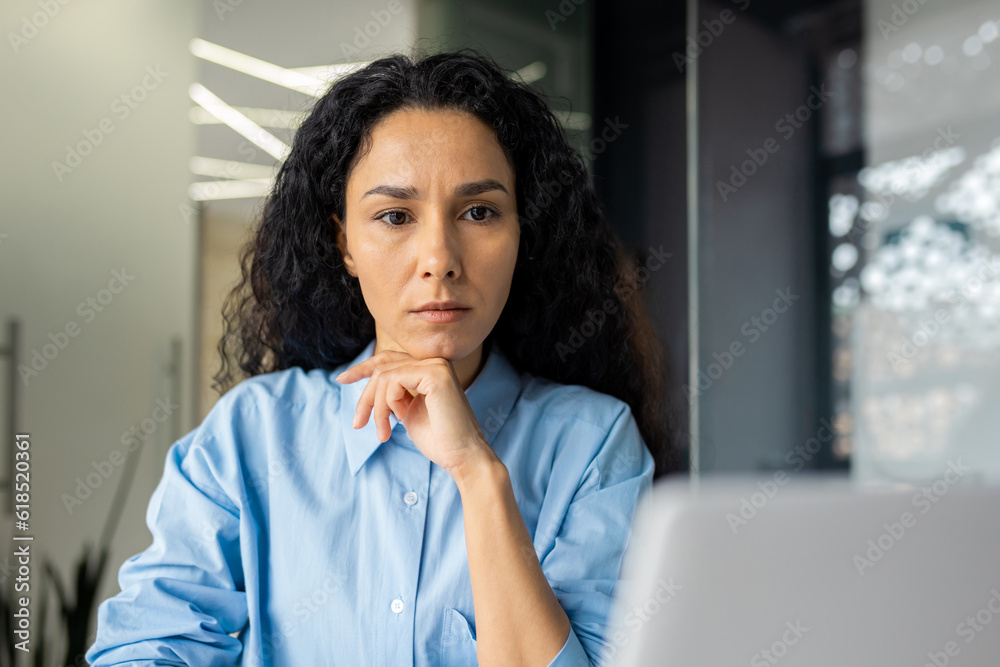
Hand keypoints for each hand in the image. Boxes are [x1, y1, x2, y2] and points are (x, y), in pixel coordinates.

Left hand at [335, 349, 494, 478]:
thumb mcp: (409, 411)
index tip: (341, 379)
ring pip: (384, 375)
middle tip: (358, 423)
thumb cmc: (439, 440)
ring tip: (382, 432)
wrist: (463, 457)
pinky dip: (387, 404)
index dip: (363, 367)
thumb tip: (371, 386)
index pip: (389, 359)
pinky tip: (398, 421)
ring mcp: (436, 365)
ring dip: (375, 407)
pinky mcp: (435, 374)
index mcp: (430, 369)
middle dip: (365, 396)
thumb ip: (395, 395)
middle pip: (382, 367)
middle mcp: (435, 361)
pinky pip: (392, 381)